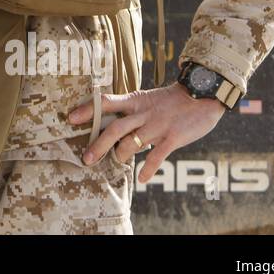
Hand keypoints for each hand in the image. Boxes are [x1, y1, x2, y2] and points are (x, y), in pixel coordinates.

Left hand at [68, 83, 225, 181]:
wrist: (202, 94)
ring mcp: (157, 126)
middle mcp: (143, 113)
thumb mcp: (147, 98)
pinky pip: (157, 156)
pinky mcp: (173, 137)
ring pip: (132, 143)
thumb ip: (130, 110)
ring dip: (121, 155)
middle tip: (87, 158)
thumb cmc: (172, 100)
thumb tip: (111, 125)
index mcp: (135, 100)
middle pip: (115, 128)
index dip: (88, 110)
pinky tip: (141, 179)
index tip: (71, 118)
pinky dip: (148, 169)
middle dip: (99, 144)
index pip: (106, 102)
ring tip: (117, 162)